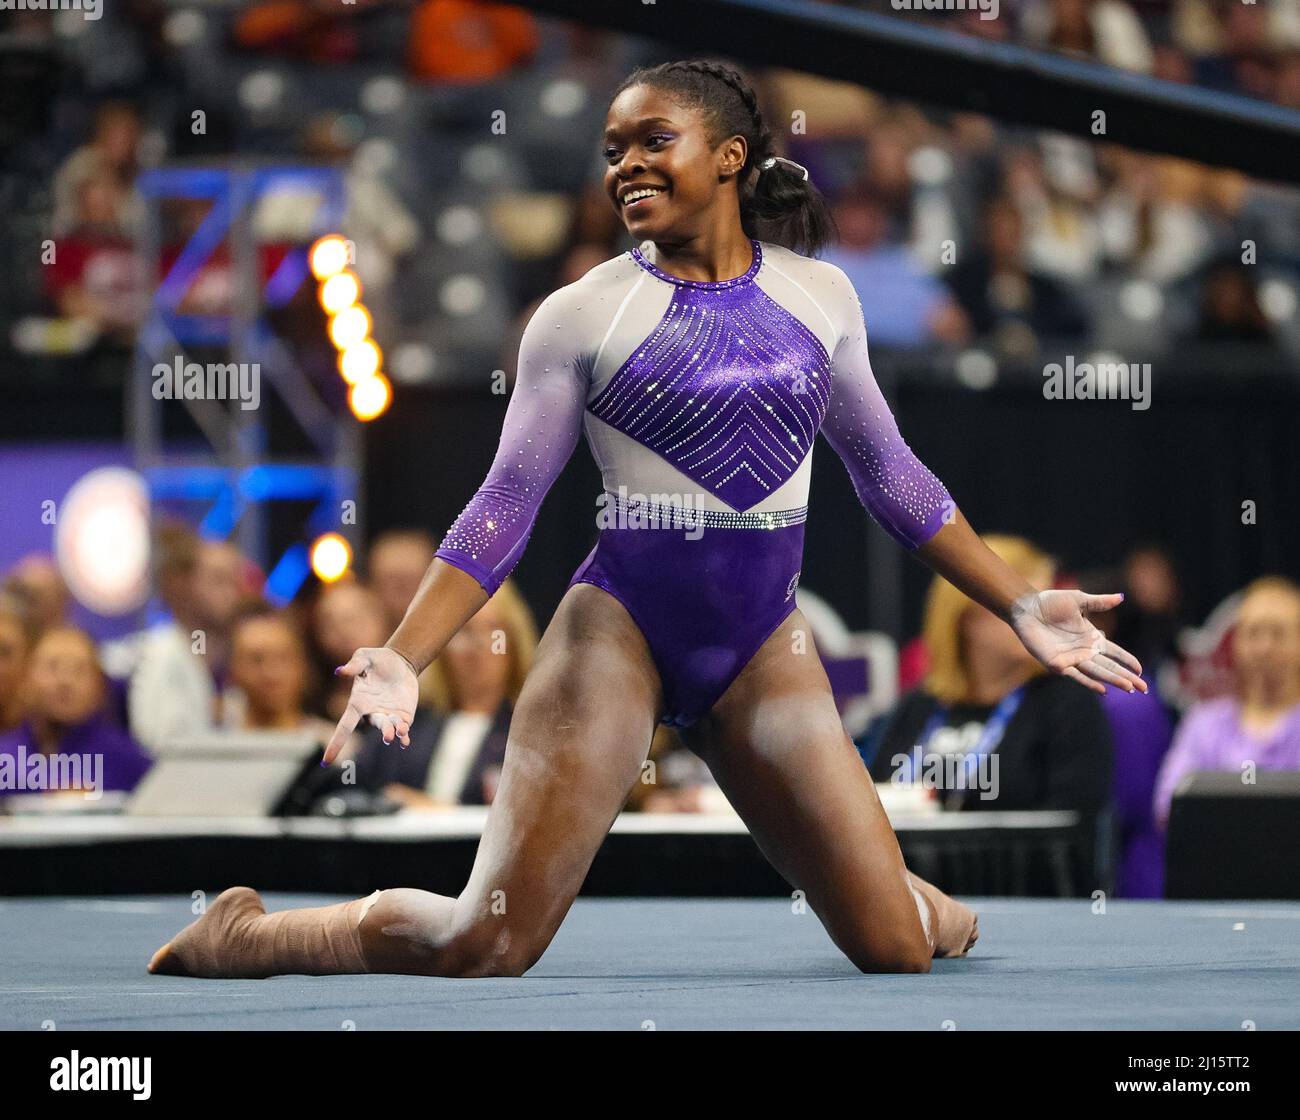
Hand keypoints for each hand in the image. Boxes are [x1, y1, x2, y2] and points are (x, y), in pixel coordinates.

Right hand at [322, 647, 418, 763]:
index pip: (344, 727)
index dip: (336, 743)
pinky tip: (405, 740)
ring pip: (389, 730)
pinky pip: (402, 730)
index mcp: (357, 703)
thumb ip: (354, 665)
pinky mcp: (403, 716)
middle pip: (374, 726)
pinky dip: (403, 736)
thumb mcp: (365, 657)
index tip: (326, 761)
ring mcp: (388, 716)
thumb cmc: (378, 659)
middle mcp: (371, 713)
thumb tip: (340, 671)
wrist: (401, 663)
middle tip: (388, 735)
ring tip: (400, 732)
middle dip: (382, 732)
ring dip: (394, 733)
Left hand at [1009, 590, 1147, 694]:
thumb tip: (1121, 597)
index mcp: (1091, 637)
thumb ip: (1099, 602)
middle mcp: (1083, 650)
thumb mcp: (1079, 600)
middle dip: (1126, 677)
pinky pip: (1075, 675)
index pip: (1114, 652)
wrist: (1027, 607)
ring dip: (1113, 680)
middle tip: (1144, 688)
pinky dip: (1089, 682)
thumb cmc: (1050, 603)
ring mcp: (1070, 658)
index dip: (1127, 660)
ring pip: (1097, 672)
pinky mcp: (1056, 663)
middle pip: (1109, 666)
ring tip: (1129, 688)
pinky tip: (1102, 689)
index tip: (1140, 669)